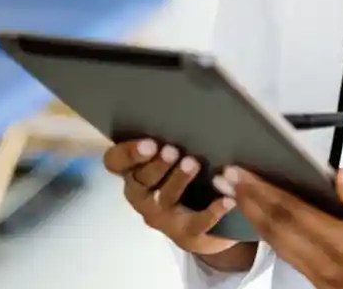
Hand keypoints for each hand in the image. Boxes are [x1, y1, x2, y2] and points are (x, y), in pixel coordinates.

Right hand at [102, 139, 239, 256]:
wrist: (205, 224)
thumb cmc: (185, 179)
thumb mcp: (172, 159)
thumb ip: (171, 139)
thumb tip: (190, 107)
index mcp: (133, 172)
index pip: (115, 162)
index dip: (128, 153)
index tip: (149, 142)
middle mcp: (141, 195)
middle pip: (140, 180)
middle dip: (156, 165)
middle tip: (171, 150)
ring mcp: (161, 216)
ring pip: (164, 199)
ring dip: (178, 180)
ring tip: (193, 163)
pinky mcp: (185, 234)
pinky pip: (196, 223)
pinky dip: (212, 211)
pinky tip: (227, 199)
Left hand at [220, 167, 342, 288]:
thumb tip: (340, 178)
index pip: (289, 212)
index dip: (259, 189)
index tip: (238, 173)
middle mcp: (331, 270)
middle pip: (277, 231)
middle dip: (249, 203)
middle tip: (226, 180)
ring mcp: (332, 283)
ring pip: (284, 248)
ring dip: (260, 221)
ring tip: (241, 198)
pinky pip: (298, 260)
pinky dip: (280, 239)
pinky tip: (274, 224)